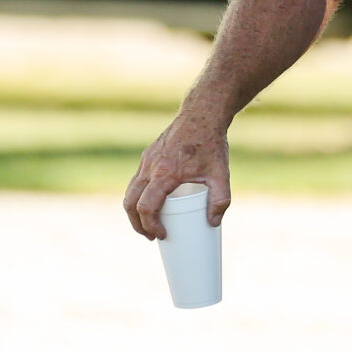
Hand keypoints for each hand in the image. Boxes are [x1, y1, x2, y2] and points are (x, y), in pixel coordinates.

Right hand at [124, 113, 230, 239]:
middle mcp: (150, 167)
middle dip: (138, 224)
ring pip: (130, 191)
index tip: (162, 235)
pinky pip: (136, 181)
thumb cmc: (211, 144)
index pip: (146, 207)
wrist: (201, 115)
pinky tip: (152, 202)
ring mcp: (146, 160)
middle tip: (152, 236)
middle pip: (130, 203)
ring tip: (150, 224)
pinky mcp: (148, 156)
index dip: (151, 225)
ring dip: (135, 211)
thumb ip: (220, 199)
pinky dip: (138, 196)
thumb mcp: (221, 174)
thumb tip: (213, 223)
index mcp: (165, 173)